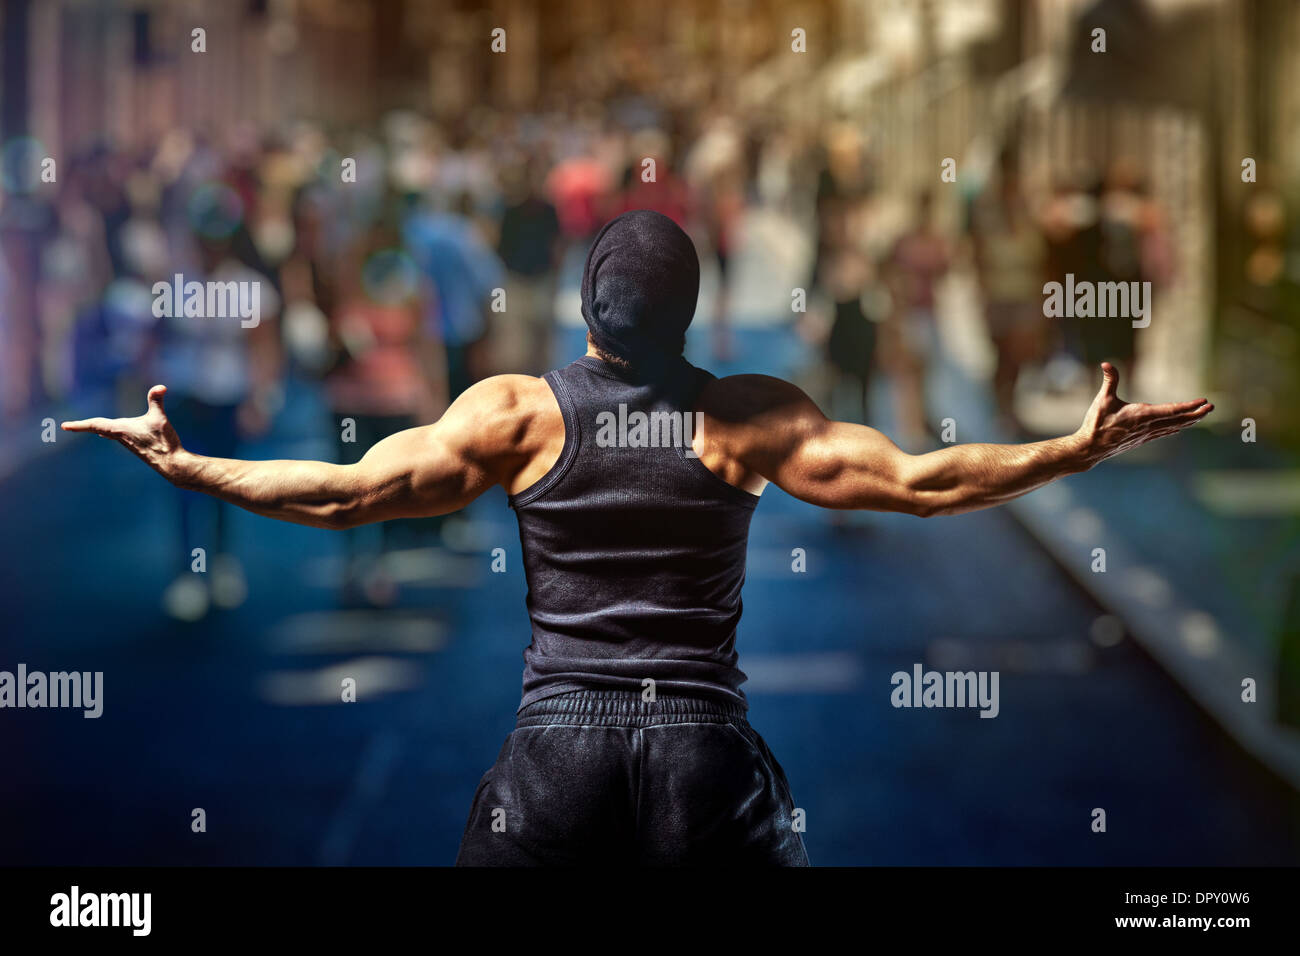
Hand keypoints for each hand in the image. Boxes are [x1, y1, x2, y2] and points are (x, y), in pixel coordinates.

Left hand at [62, 385, 183, 477]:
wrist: (169, 462)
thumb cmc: (162, 441)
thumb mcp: (159, 418)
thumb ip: (157, 401)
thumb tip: (161, 386)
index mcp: (120, 429)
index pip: (95, 425)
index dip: (79, 424)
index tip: (64, 426)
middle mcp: (119, 436)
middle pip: (97, 428)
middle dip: (82, 426)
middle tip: (66, 426)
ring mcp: (126, 442)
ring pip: (105, 432)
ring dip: (94, 428)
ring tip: (85, 426)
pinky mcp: (134, 445)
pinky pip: (114, 436)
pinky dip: (106, 432)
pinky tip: (106, 434)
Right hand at [1075, 363, 1212, 465]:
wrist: (1091, 448)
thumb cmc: (1097, 424)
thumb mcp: (1103, 399)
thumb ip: (1110, 380)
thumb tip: (1106, 363)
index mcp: (1142, 415)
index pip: (1173, 410)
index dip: (1190, 405)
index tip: (1204, 400)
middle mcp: (1149, 426)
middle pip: (1179, 420)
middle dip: (1197, 413)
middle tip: (1211, 407)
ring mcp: (1147, 434)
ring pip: (1174, 427)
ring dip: (1190, 421)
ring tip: (1202, 414)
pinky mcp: (1142, 439)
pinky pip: (1165, 432)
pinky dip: (1177, 427)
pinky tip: (1180, 427)